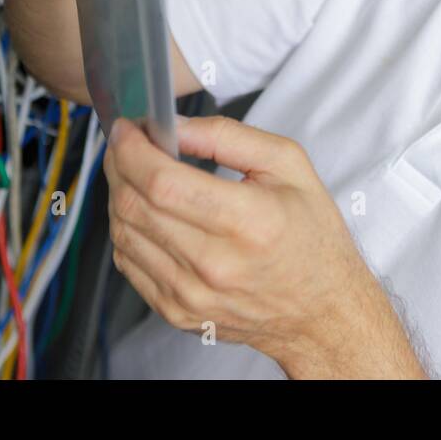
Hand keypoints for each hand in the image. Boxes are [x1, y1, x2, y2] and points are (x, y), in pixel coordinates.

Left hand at [104, 115, 427, 378]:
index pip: (162, 182)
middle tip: (126, 143)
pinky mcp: (176, 313)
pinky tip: (145, 212)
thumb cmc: (311, 236)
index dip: (132, 149)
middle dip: (118, 164)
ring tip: (134, 173)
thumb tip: (173, 126)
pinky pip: (128, 264)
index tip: (127, 128)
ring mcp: (191, 295)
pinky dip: (127, 230)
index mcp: (247, 221)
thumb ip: (227, 136)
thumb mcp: (288, 165)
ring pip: (123, 234)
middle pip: (134, 205)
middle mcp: (214, 264)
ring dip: (118, 194)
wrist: (322, 311)